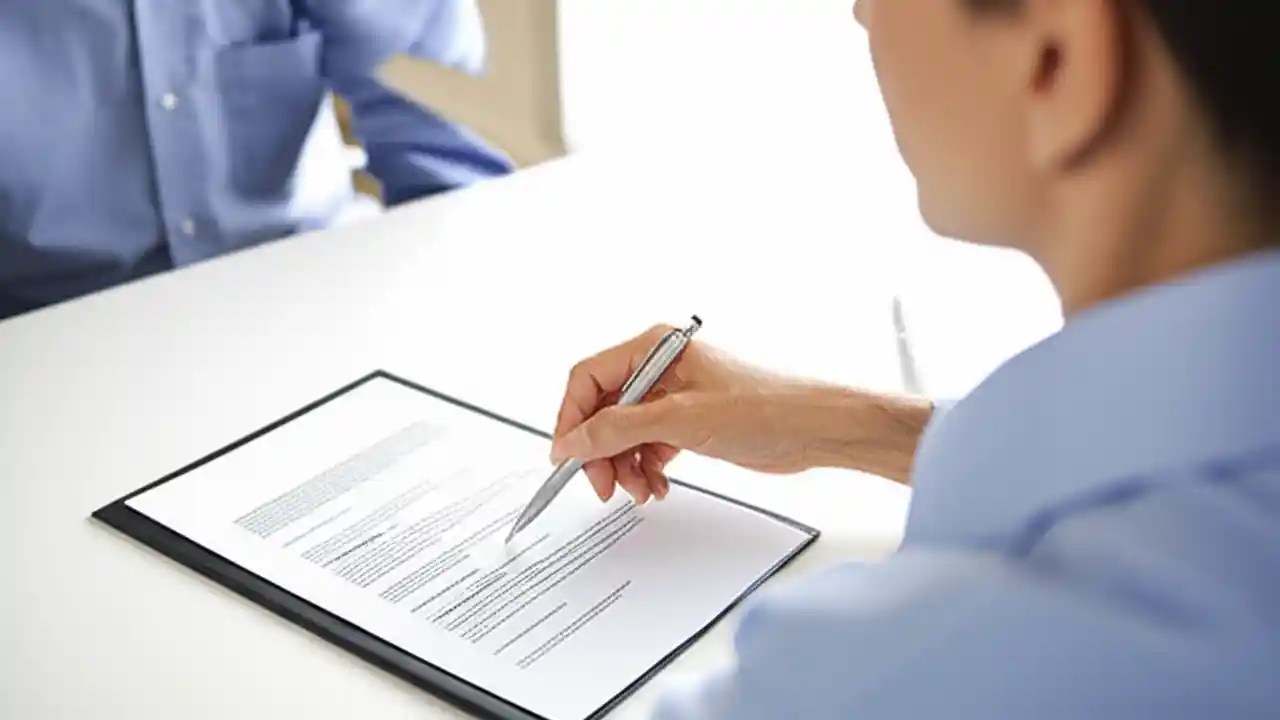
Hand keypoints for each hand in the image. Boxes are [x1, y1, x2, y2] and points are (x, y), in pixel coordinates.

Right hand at [550, 325, 848, 503]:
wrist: (816, 429)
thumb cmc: (767, 407)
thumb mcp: (681, 420)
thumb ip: (619, 429)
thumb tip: (573, 440)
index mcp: (655, 348)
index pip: (589, 378)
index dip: (571, 418)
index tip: (565, 456)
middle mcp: (661, 367)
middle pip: (603, 409)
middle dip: (599, 451)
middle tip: (604, 486)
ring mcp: (674, 396)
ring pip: (623, 432)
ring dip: (623, 465)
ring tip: (638, 490)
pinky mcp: (688, 421)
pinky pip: (648, 445)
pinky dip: (646, 468)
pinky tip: (656, 486)